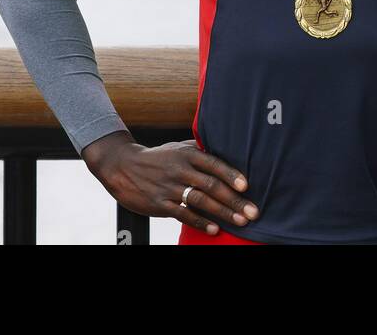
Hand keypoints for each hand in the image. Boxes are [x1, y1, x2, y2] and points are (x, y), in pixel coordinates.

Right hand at [82, 131, 259, 234]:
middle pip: (211, 185)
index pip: (213, 163)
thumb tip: (224, 147)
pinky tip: (214, 229)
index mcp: (187, 154)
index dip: (230, 174)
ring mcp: (170, 187)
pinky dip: (200, 222)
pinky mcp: (161, 204)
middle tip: (253, 211)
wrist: (123, 168)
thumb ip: (199, 148)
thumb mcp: (176, 147)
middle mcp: (180, 169)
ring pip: (201, 201)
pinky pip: (184, 214)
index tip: (246, 186)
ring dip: (223, 212)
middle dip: (234, 200)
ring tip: (240, 221)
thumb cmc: (157, 158)